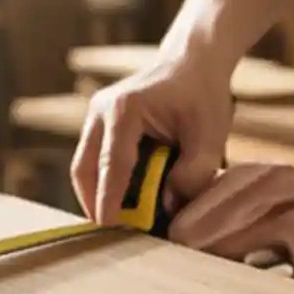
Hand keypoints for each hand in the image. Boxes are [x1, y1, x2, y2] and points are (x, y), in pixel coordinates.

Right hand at [69, 53, 232, 224]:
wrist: (191, 62)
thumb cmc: (202, 94)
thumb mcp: (210, 134)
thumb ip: (194, 173)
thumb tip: (169, 206)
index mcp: (125, 110)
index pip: (113, 165)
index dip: (109, 200)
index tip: (108, 227)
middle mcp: (101, 111)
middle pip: (84, 168)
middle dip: (94, 202)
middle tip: (110, 231)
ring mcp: (95, 115)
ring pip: (84, 166)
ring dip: (97, 193)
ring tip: (117, 218)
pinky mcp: (98, 123)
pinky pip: (92, 159)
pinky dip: (103, 180)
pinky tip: (123, 196)